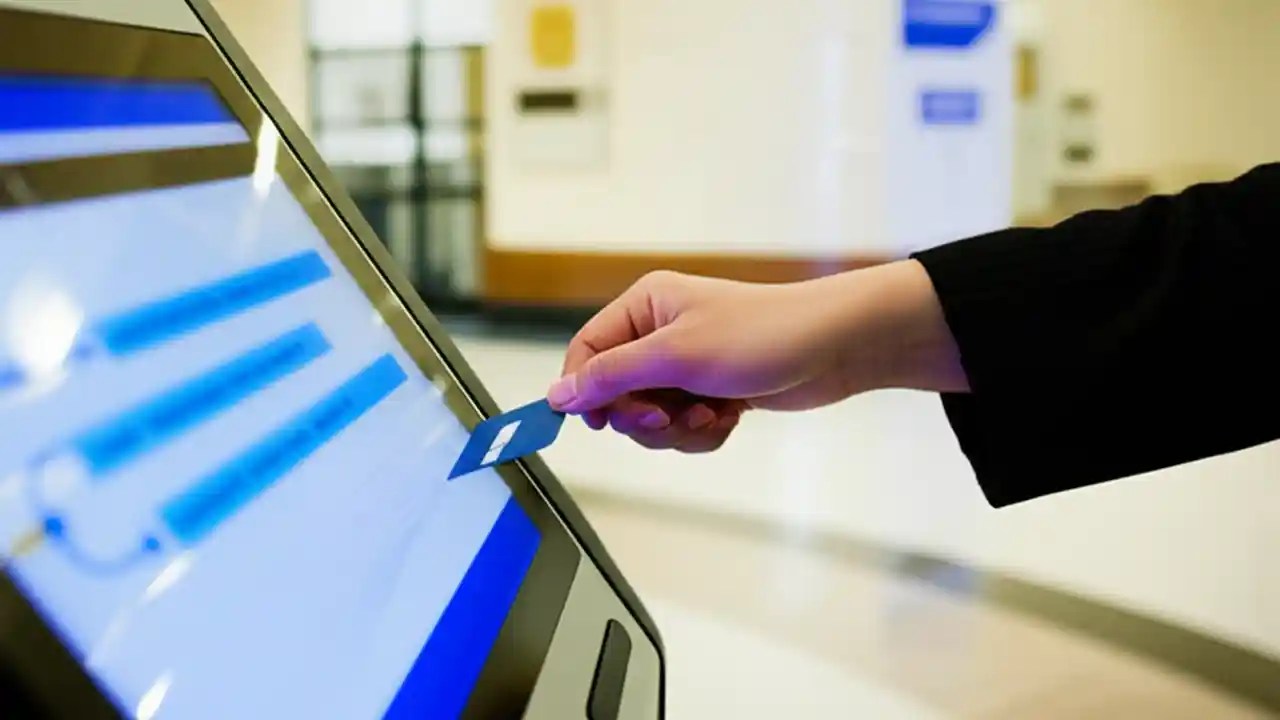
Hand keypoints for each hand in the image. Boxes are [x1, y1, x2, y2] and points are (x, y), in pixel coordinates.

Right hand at [546, 261, 967, 451]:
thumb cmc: (762, 335)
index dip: (586, 392)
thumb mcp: (676, 355)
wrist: (836, 347)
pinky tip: (730, 417)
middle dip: (644, 416)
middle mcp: (661, 333)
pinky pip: (685, 428)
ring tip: (710, 413)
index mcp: (645, 306)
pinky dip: (704, 431)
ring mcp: (688, 365)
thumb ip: (610, 376)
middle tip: (670, 415)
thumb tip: (557, 394)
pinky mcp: (714, 391)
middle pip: (616, 394)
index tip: (600, 423)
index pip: (587, 352)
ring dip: (678, 429)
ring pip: (652, 418)